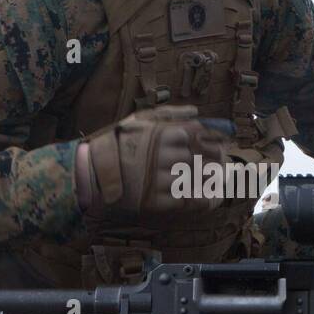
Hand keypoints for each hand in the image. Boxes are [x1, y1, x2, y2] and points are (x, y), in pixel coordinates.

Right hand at [76, 105, 231, 217]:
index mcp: (162, 134)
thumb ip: (170, 114)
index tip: (220, 147)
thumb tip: (196, 112)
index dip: (211, 142)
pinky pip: (185, 201)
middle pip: (200, 159)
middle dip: (213, 163)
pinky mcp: (155, 200)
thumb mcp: (139, 120)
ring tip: (215, 182)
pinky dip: (199, 200)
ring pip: (194, 180)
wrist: (92, 175)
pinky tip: (204, 198)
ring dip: (207, 182)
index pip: (197, 136)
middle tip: (222, 166)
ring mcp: (159, 179)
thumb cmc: (118, 144)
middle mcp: (162, 155)